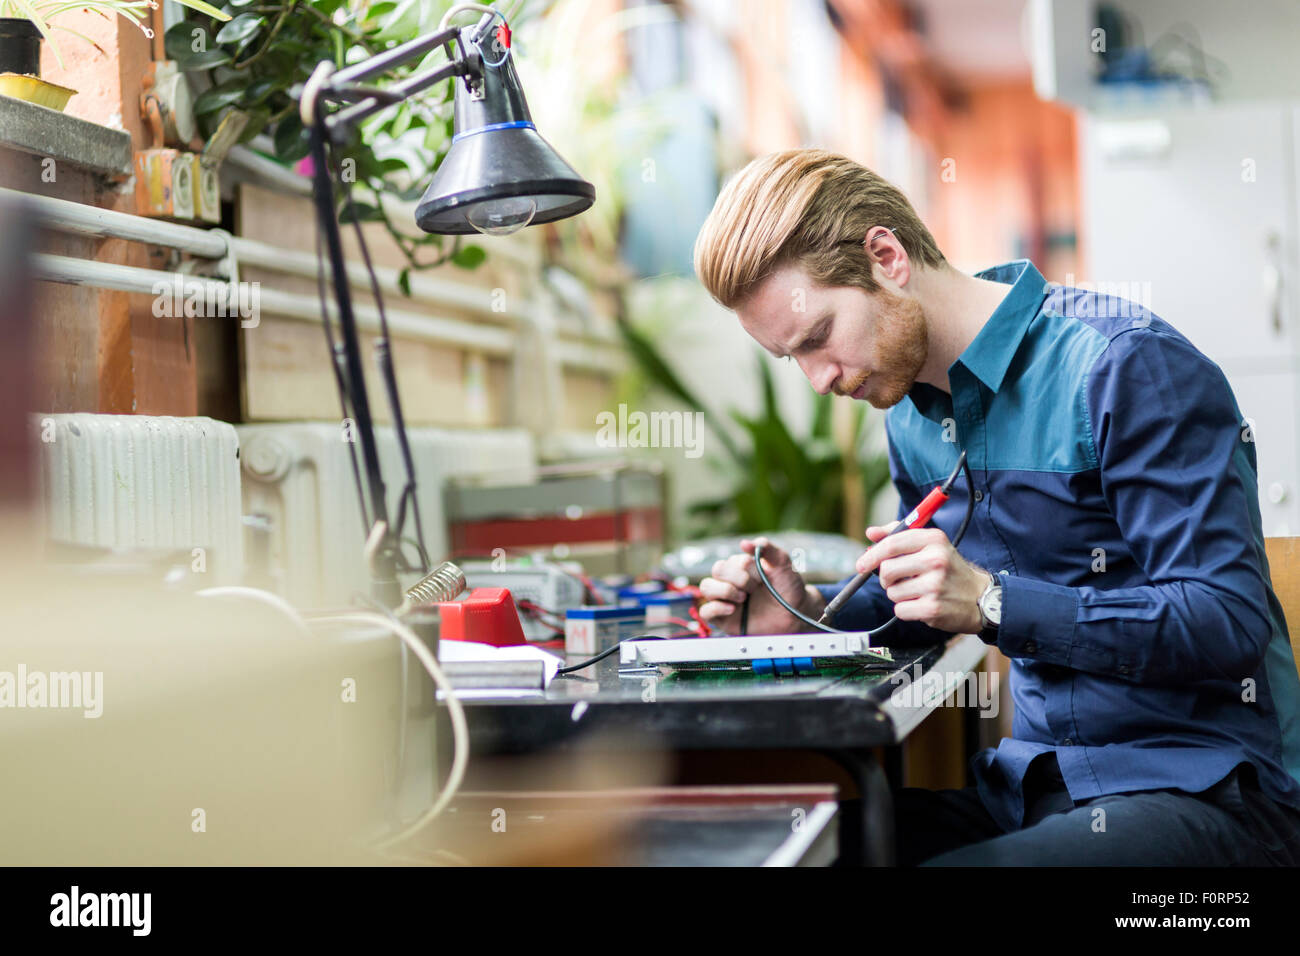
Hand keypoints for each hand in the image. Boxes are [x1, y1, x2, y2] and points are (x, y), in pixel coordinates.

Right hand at [698, 536, 823, 634]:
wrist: (793, 617)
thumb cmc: (788, 589)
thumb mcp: (783, 565)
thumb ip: (768, 549)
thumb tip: (744, 543)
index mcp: (741, 566)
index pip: (733, 560)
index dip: (748, 569)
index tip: (764, 578)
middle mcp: (730, 581)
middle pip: (717, 570)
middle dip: (739, 579)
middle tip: (754, 589)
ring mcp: (724, 599)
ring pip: (706, 587)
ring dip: (725, 591)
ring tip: (743, 598)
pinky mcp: (722, 618)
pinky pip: (705, 611)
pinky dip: (716, 608)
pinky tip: (732, 609)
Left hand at [856, 523, 987, 634]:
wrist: (979, 598)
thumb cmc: (949, 569)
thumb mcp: (930, 545)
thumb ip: (898, 535)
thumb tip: (870, 533)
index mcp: (934, 540)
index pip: (892, 544)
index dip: (872, 555)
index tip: (861, 564)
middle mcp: (936, 560)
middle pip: (886, 569)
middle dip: (886, 577)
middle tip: (898, 579)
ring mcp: (935, 585)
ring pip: (891, 591)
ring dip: (898, 594)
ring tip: (917, 591)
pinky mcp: (932, 608)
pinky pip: (900, 609)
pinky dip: (906, 609)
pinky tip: (922, 603)